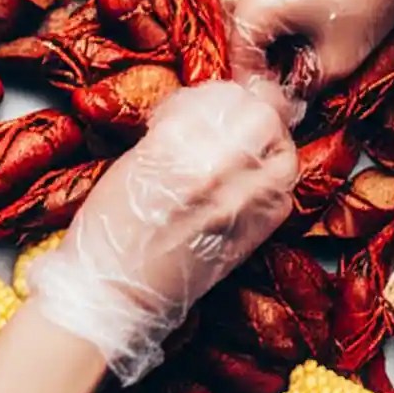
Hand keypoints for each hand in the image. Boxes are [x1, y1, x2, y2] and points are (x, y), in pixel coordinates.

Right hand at [27, 81, 298, 384]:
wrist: (113, 296)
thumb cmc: (108, 231)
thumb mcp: (132, 162)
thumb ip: (175, 132)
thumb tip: (208, 112)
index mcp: (174, 147)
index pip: (225, 98)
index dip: (225, 96)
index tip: (215, 103)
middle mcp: (214, 172)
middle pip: (264, 119)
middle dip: (257, 111)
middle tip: (243, 118)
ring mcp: (239, 207)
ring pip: (285, 157)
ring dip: (274, 145)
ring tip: (254, 149)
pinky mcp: (252, 238)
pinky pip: (283, 196)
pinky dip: (276, 182)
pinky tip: (257, 182)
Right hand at [218, 0, 393, 108]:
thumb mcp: (338, 59)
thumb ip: (305, 89)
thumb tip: (289, 105)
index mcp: (251, 7)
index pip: (239, 63)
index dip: (259, 90)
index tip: (278, 106)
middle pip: (230, 36)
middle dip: (253, 62)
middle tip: (281, 84)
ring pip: (233, 12)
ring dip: (252, 36)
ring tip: (283, 56)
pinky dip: (257, 11)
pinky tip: (284, 26)